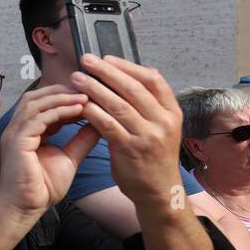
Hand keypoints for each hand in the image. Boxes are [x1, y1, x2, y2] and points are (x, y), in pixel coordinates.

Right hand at [0, 84, 96, 217]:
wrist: (26, 208)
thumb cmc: (43, 187)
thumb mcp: (69, 158)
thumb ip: (81, 139)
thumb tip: (99, 122)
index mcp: (27, 131)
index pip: (44, 104)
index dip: (65, 96)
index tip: (89, 95)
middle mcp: (18, 128)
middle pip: (37, 96)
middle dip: (62, 90)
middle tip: (87, 88)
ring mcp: (14, 133)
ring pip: (36, 103)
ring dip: (61, 97)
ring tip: (85, 96)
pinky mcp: (17, 141)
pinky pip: (37, 118)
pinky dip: (58, 110)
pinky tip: (77, 109)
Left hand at [70, 55, 184, 209]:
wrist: (158, 192)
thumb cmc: (152, 156)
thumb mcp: (159, 127)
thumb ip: (145, 106)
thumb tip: (121, 78)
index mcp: (171, 112)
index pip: (153, 79)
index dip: (128, 66)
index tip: (107, 58)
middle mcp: (164, 121)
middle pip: (134, 88)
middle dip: (107, 71)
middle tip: (86, 60)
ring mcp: (149, 136)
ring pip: (119, 105)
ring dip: (95, 89)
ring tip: (77, 78)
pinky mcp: (131, 150)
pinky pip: (109, 125)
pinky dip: (93, 112)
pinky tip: (80, 104)